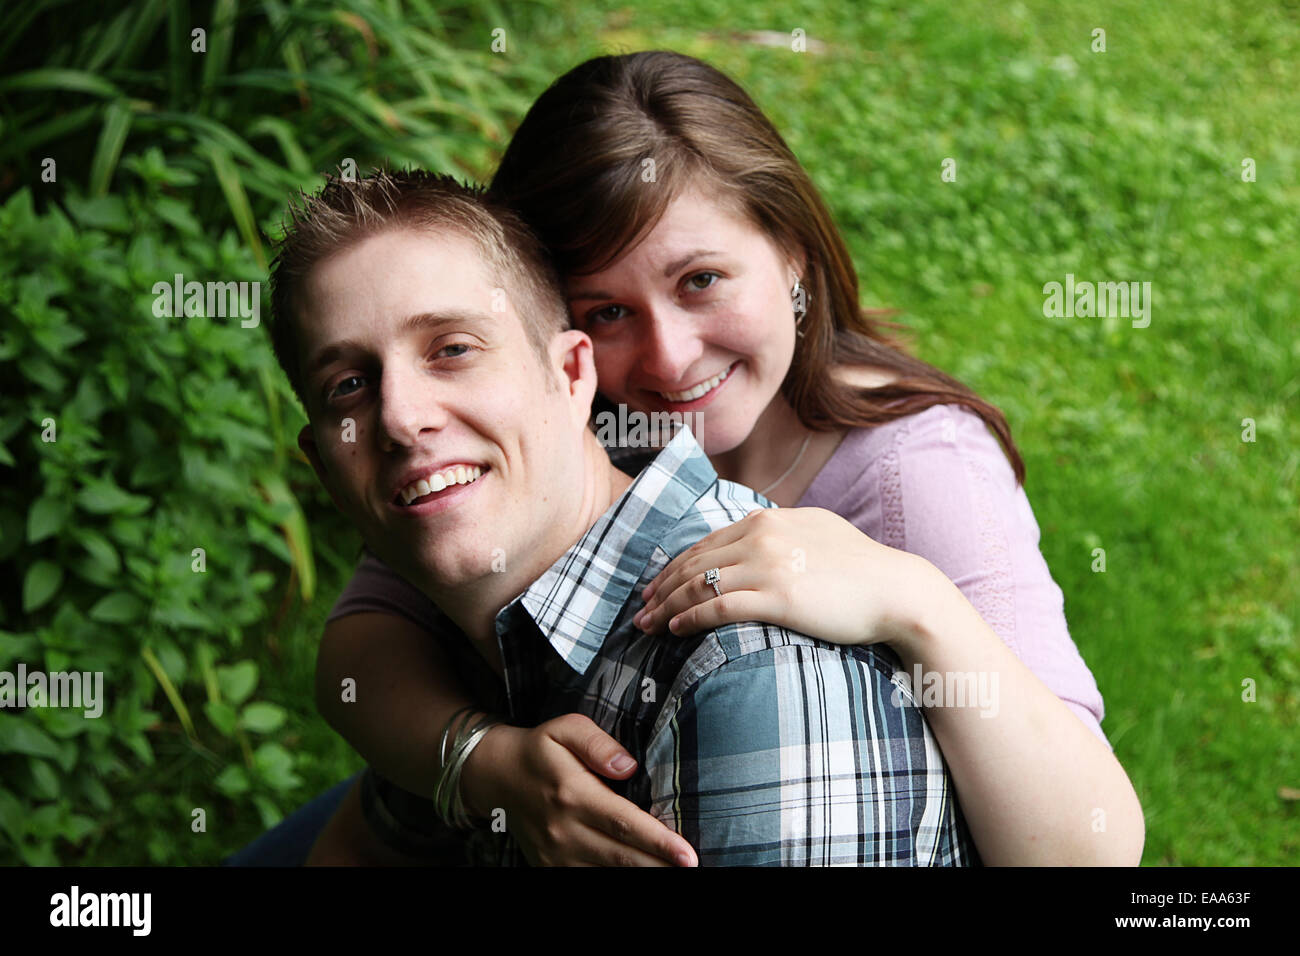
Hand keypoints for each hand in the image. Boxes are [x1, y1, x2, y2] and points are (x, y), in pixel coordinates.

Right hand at [460, 713, 697, 866]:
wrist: (497, 776)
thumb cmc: (541, 749)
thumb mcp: (566, 728)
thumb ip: (598, 744)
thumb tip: (629, 766)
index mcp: (572, 794)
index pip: (623, 823)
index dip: (658, 841)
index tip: (687, 855)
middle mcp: (563, 830)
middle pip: (621, 857)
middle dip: (659, 866)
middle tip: (692, 869)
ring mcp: (555, 854)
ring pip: (606, 874)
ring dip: (642, 876)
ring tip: (672, 874)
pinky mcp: (549, 867)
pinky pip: (587, 880)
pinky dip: (614, 880)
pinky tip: (640, 873)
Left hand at [633, 506, 932, 651]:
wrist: (896, 590)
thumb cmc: (860, 569)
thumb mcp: (815, 532)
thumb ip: (782, 533)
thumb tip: (757, 538)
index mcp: (768, 519)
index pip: (706, 542)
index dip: (675, 565)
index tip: (656, 584)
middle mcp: (762, 536)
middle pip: (694, 562)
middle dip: (661, 586)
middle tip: (639, 607)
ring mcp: (769, 566)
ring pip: (699, 584)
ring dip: (667, 605)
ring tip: (647, 624)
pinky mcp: (778, 597)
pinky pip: (719, 607)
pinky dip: (691, 617)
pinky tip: (675, 628)